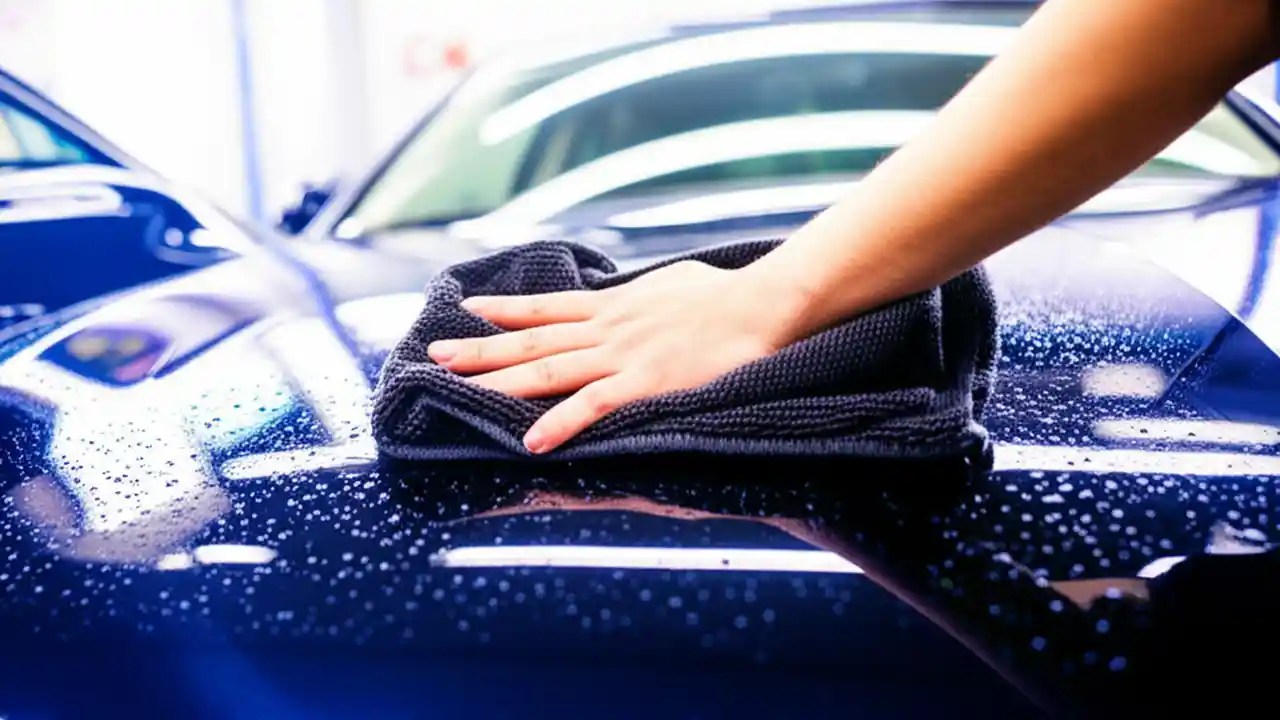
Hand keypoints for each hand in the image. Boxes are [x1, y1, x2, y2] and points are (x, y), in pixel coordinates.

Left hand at [426, 260, 808, 453]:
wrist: (764, 304)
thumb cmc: (728, 295)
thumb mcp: (674, 282)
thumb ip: (646, 294)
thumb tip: (642, 293)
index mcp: (615, 307)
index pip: (547, 308)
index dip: (506, 312)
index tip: (470, 311)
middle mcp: (607, 329)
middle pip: (532, 342)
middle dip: (482, 350)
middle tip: (436, 355)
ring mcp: (622, 356)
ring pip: (549, 371)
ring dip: (501, 382)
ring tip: (459, 390)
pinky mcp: (645, 384)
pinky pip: (593, 405)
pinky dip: (560, 422)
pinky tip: (530, 441)